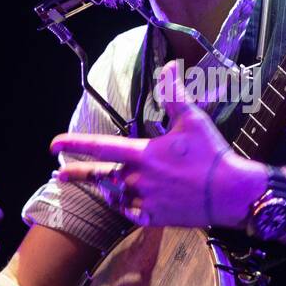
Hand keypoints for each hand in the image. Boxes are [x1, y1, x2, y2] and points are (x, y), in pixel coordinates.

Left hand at [51, 60, 265, 227]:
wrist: (231, 193)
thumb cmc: (212, 155)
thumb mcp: (192, 120)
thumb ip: (174, 94)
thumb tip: (168, 68)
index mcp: (144, 154)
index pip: (100, 147)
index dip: (74, 144)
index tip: (54, 145)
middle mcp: (139, 179)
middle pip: (100, 176)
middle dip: (78, 175)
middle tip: (60, 175)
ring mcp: (146, 201)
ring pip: (115, 195)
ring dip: (103, 188)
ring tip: (95, 184)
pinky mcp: (156, 218)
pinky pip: (131, 213)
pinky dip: (124, 207)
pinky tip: (121, 202)